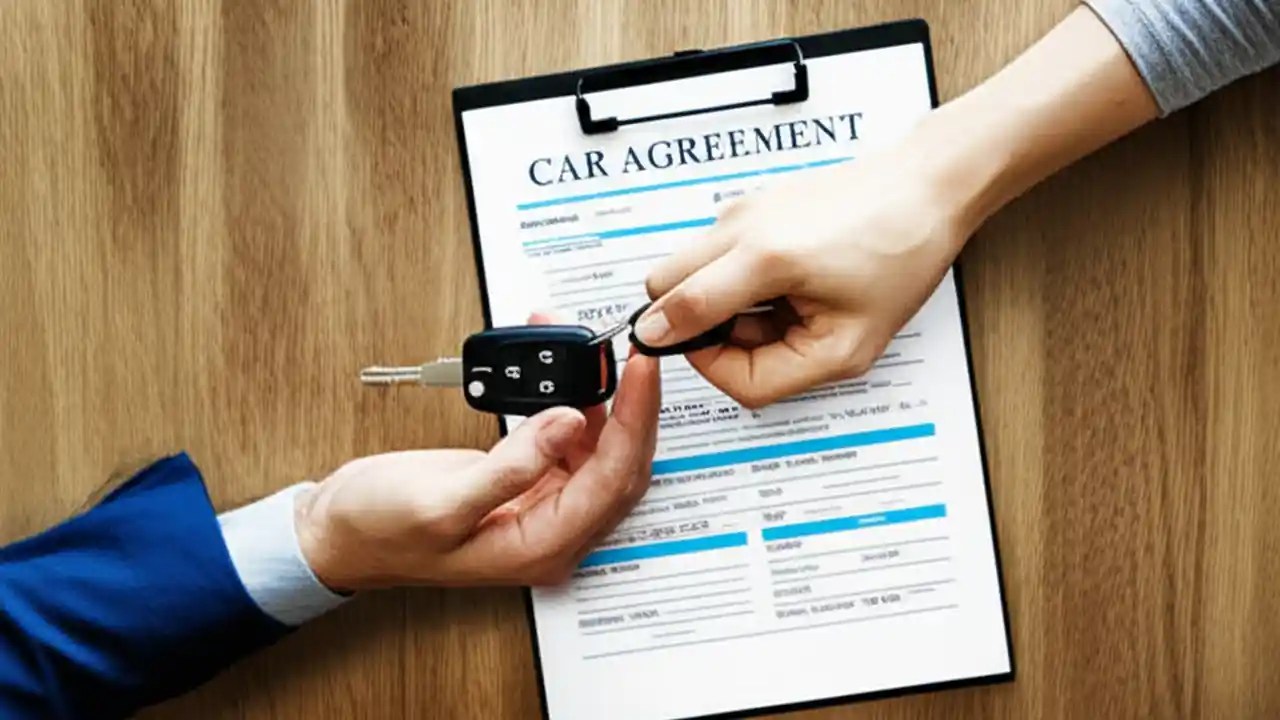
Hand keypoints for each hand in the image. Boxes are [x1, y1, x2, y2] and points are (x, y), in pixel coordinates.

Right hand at [295, 321, 660, 590]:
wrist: (337, 532)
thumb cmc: (378, 533)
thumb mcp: (441, 503)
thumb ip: (514, 466)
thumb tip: (571, 422)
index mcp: (543, 547)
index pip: (616, 478)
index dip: (637, 420)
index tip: (642, 369)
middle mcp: (553, 529)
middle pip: (621, 462)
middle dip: (627, 401)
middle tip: (629, 351)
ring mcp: (542, 504)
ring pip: (598, 444)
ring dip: (595, 393)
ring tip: (580, 346)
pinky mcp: (526, 478)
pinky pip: (566, 435)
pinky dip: (566, 397)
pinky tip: (555, 369)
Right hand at [635, 142, 972, 408]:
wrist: (924, 189)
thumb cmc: (899, 256)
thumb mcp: (848, 348)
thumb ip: (771, 375)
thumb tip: (719, 371)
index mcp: (765, 257)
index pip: (681, 312)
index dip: (680, 348)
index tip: (705, 360)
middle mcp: (742, 225)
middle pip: (660, 284)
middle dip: (690, 322)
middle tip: (749, 336)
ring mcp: (741, 210)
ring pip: (681, 267)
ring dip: (710, 300)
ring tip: (774, 309)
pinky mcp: (747, 205)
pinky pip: (709, 252)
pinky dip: (727, 278)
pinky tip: (780, 285)